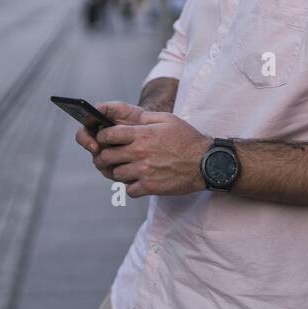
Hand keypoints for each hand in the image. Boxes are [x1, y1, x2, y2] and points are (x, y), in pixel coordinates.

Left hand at [74, 101, 209, 198]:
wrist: (206, 162)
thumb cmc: (187, 139)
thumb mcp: (167, 119)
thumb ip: (146, 118)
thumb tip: (129, 118)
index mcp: (142, 134)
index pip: (108, 135)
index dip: (101, 137)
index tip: (104, 139)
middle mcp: (140, 153)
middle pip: (107, 156)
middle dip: (104, 156)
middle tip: (108, 156)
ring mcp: (144, 171)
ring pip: (115, 174)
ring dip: (117, 171)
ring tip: (124, 168)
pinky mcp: (150, 187)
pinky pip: (129, 190)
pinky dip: (130, 187)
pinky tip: (136, 181)